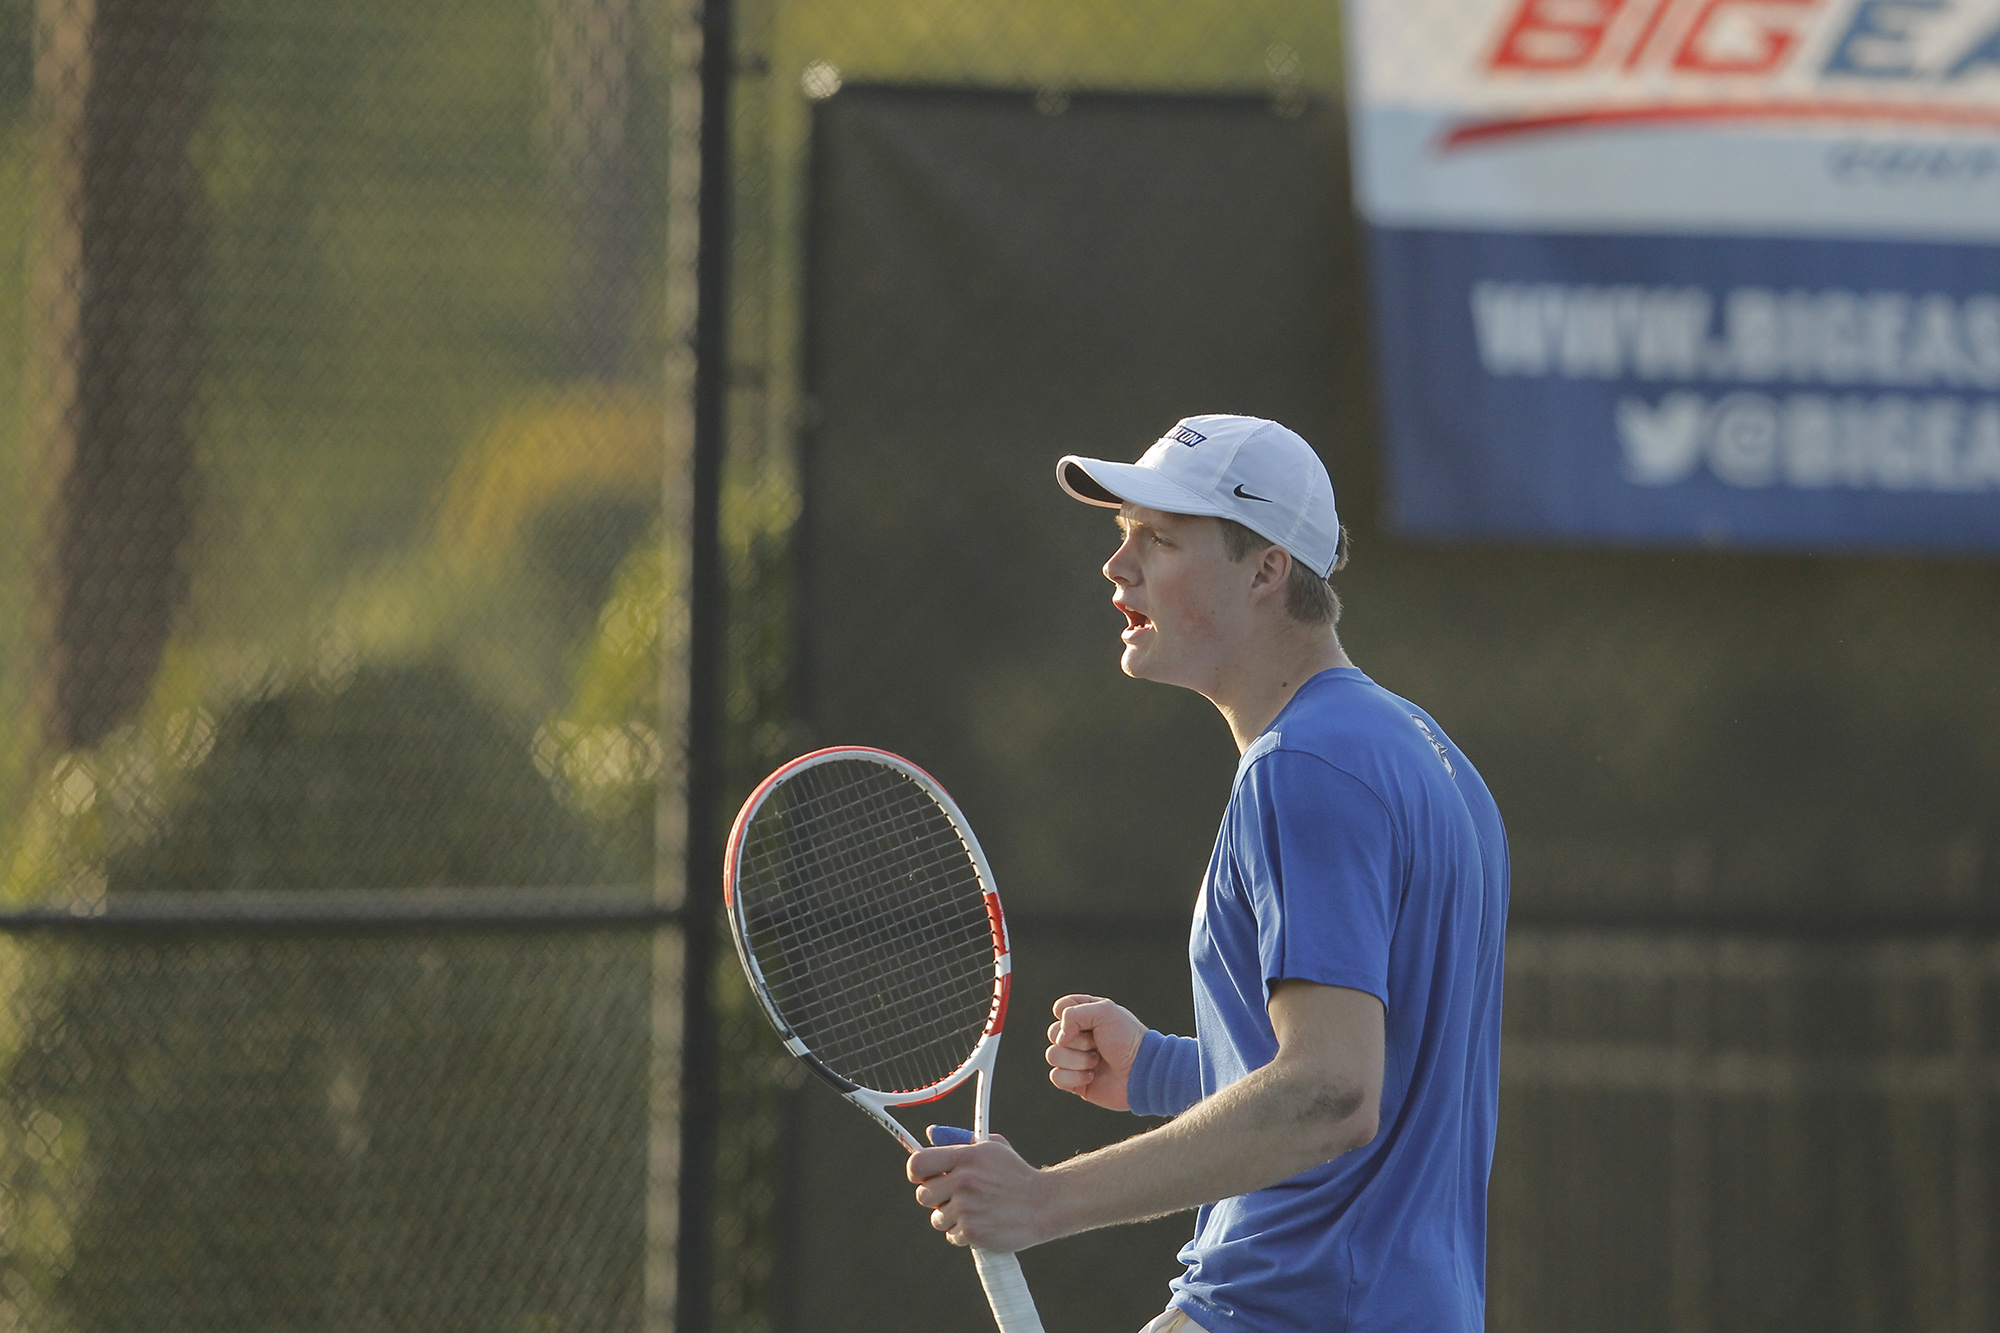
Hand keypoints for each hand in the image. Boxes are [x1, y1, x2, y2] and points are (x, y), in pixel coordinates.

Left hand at [907, 1134, 1055, 1251]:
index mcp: (966, 1156)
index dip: (917, 1173)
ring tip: (974, 1210)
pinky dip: (964, 1234)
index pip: (917, 1163)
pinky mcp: (972, 1231)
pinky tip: (982, 1223)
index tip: (925, 1178)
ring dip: (950, 1218)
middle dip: (937, 1198)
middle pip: (923, 1195)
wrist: (1044, 1204)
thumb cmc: (1016, 1175)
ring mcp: (967, 1207)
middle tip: (956, 1196)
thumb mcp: (992, 1148)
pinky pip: (951, 1235)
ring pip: (937, 1218)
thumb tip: (929, 1134)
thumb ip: (960, 1140)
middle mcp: (964, 1180)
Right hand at [1045, 994, 1145, 1111]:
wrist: (1143, 1073)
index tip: (1086, 1020)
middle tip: (1097, 1044)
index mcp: (1088, 1016)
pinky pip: (1056, 1077)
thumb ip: (1073, 1013)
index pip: (1061, 1008)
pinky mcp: (1075, 1081)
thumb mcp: (1104, 1011)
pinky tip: (1092, 1076)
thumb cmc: (1127, 1040)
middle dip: (1075, 1040)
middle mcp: (1080, 1037)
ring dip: (1076, 1059)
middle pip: (1053, 1033)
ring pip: (1052, 1055)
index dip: (1066, 1014)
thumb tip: (1059, 1038)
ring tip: (1097, 1061)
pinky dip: (1073, 1077)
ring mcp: (1076, 1060)